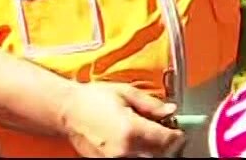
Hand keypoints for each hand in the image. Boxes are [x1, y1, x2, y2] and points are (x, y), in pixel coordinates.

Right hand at [59, 82, 182, 157]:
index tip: (177, 129)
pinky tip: (135, 142)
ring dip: (153, 150)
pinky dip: (138, 153)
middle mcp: (125, 149)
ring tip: (148, 136)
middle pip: (160, 154)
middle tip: (166, 132)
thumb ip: (151, 104)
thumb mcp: (125, 93)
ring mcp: (116, 159)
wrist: (67, 110)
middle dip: (166, 144)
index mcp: (132, 129)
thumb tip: (170, 110)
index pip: (167, 140)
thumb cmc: (92, 98)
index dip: (177, 135)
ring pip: (147, 159)